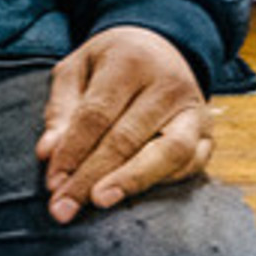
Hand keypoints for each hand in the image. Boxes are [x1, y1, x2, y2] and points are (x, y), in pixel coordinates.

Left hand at [37, 26, 213, 223]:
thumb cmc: (111, 64)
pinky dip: (162, 182)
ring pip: (170, 153)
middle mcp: (168, 84)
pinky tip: (132, 195)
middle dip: (91, 176)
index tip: (52, 183)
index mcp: (131, 61)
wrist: (161, 48)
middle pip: (128, 138)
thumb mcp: (77, 70)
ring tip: (100, 201)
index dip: (72, 151)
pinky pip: (191, 164)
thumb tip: (48, 153)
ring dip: (132, 182)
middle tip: (64, 207)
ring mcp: (194, 109)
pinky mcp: (207, 132)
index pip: (97, 114)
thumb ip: (60, 110)